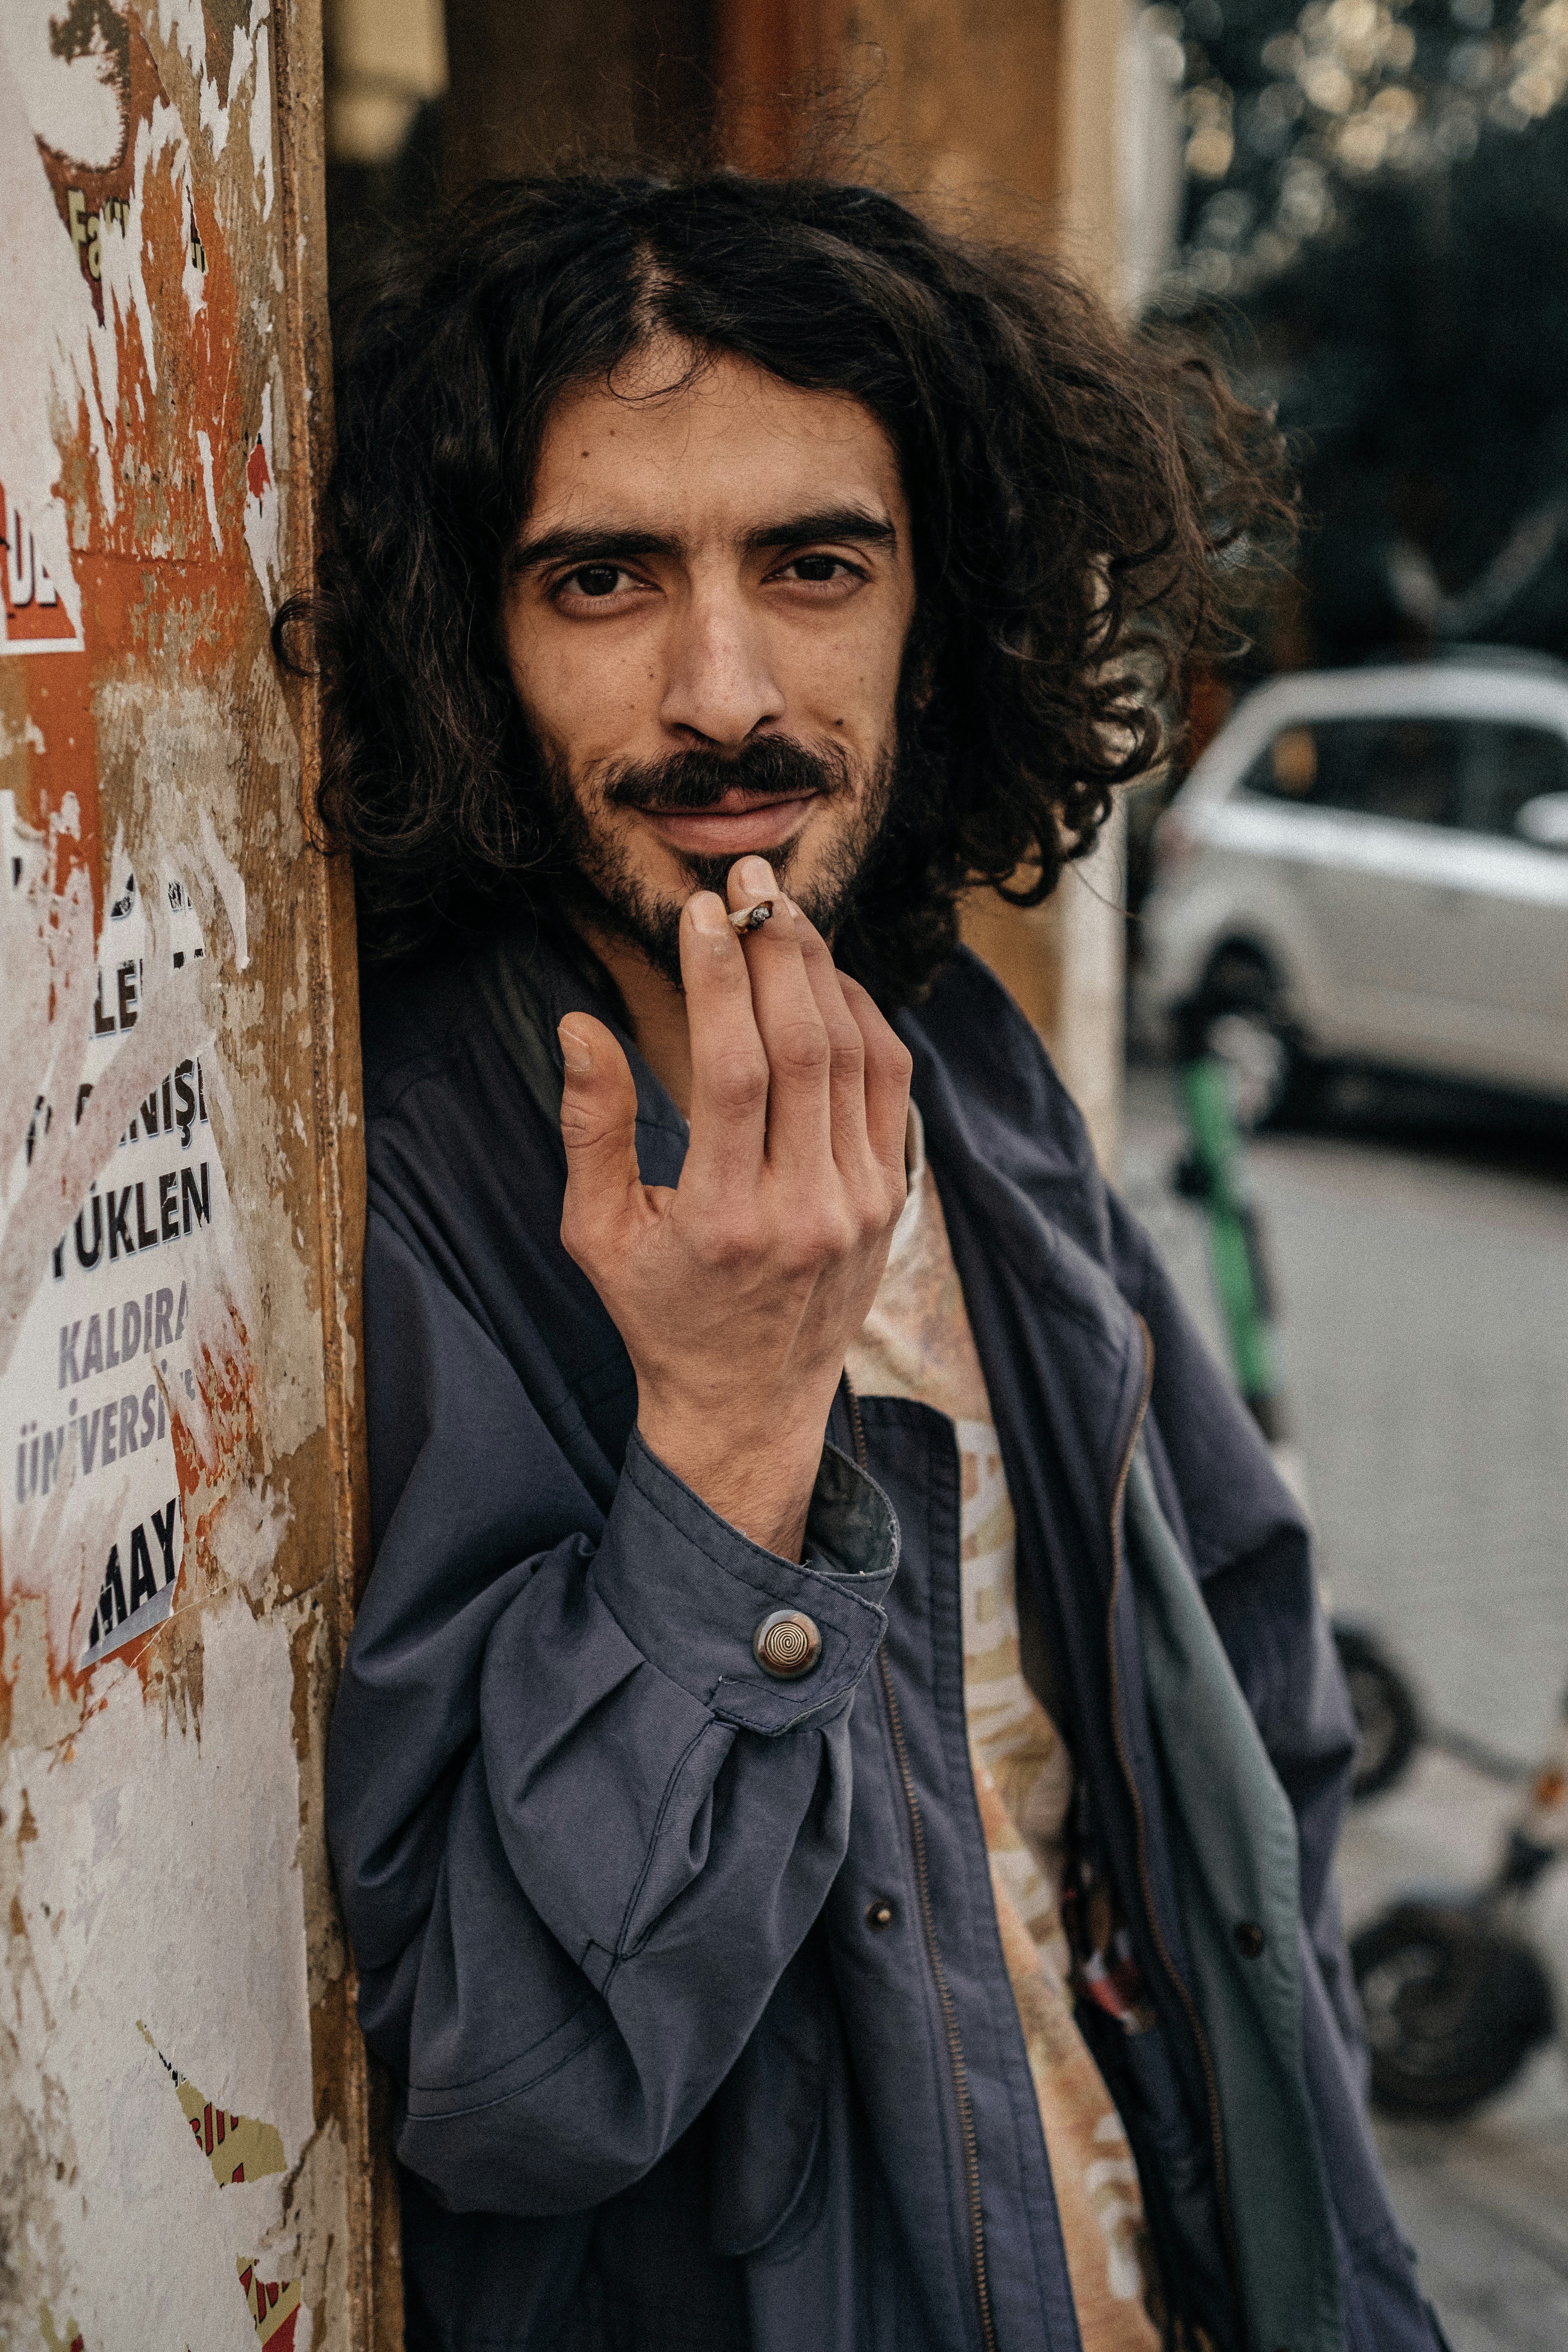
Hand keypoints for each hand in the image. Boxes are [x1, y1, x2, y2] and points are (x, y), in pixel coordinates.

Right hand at [557, 857, 911, 1558]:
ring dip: (821, 971)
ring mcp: (859, 1206)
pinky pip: (888, 1085)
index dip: (720, 978)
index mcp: (724, 1221)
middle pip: (807, 1046)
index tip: (700, 910)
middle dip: (778, 948)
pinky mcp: (889, 1198)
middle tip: (749, 883)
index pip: (735, 1070)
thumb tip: (578, 1024)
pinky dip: (862, 1018)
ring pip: (858, 1055)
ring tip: (782, 914)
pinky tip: (824, 979)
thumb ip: (590, 1129)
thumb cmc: (658, 1311)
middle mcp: (805, 1212)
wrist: (748, 1404)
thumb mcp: (597, 1233)